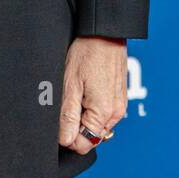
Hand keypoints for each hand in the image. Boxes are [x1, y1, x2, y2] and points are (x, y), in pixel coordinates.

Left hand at [59, 36, 126, 154]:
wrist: (105, 33)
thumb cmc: (87, 53)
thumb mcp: (70, 85)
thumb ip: (68, 116)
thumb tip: (65, 141)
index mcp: (103, 113)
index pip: (83, 145)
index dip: (67, 136)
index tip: (59, 119)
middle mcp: (116, 114)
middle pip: (91, 137)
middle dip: (76, 127)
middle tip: (66, 102)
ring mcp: (119, 106)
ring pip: (97, 126)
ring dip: (83, 117)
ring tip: (76, 93)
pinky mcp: (119, 98)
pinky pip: (103, 115)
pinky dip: (92, 109)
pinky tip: (85, 90)